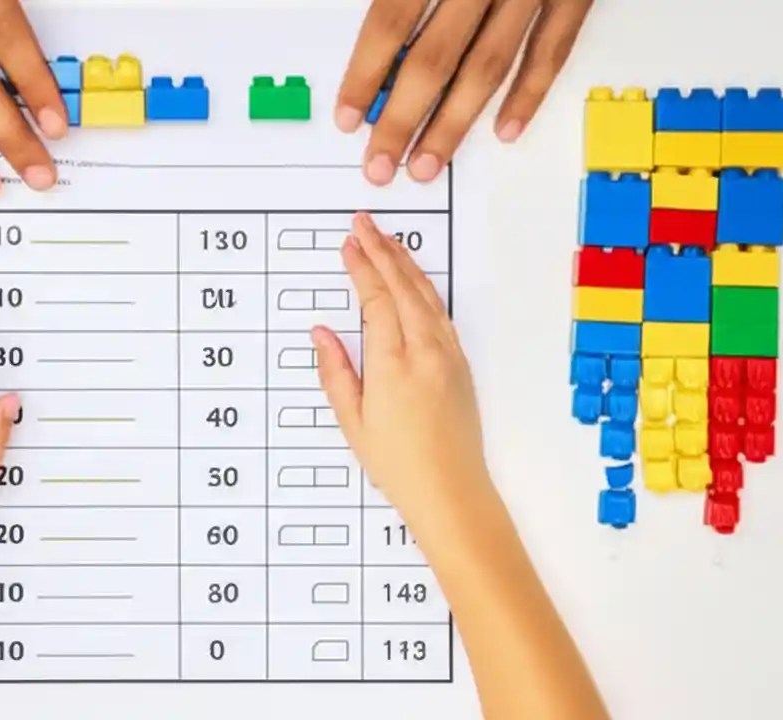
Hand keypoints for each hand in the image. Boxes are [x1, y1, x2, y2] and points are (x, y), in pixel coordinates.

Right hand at [313, 213, 486, 514]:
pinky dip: (424, 288)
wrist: (452, 492)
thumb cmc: (398, 464)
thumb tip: (322, 333)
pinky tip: (413, 280)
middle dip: (381, 250)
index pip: (375, 299)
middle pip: (402, 286)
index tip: (348, 244)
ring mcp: (447, 356)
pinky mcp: (460, 365)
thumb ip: (336, 372)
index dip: (361, 267)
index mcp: (393, 364)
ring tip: (386, 241)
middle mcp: (425, 352)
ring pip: (426, 295)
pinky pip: (440, 314)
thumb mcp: (353, 422)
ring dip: (405, 263)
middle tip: (364, 223)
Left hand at [337, 0, 591, 184]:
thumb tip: (371, 27)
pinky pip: (553, 47)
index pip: (391, 20)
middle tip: (380, 163)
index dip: (365, 74)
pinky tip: (503, 130)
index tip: (348, 118)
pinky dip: (529, 93)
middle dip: (403, 119)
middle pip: (437, 56)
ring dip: (456, 122)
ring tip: (426, 164)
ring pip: (491, 64)